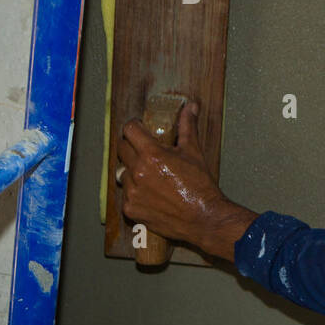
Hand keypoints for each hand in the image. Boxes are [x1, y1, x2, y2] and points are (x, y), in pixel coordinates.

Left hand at [117, 102, 257, 260]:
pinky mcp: (131, 209)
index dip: (134, 127)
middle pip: (121, 149)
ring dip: (133, 171)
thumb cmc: (200, 185)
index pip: (129, 130)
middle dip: (132, 146)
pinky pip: (127, 195)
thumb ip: (187, 127)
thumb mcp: (194, 152)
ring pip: (123, 173)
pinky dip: (136, 193)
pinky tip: (152, 194)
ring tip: (151, 176)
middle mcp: (137, 171)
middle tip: (146, 151)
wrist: (203, 217)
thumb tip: (190, 107)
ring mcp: (132, 191)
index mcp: (151, 154)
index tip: (139, 129)